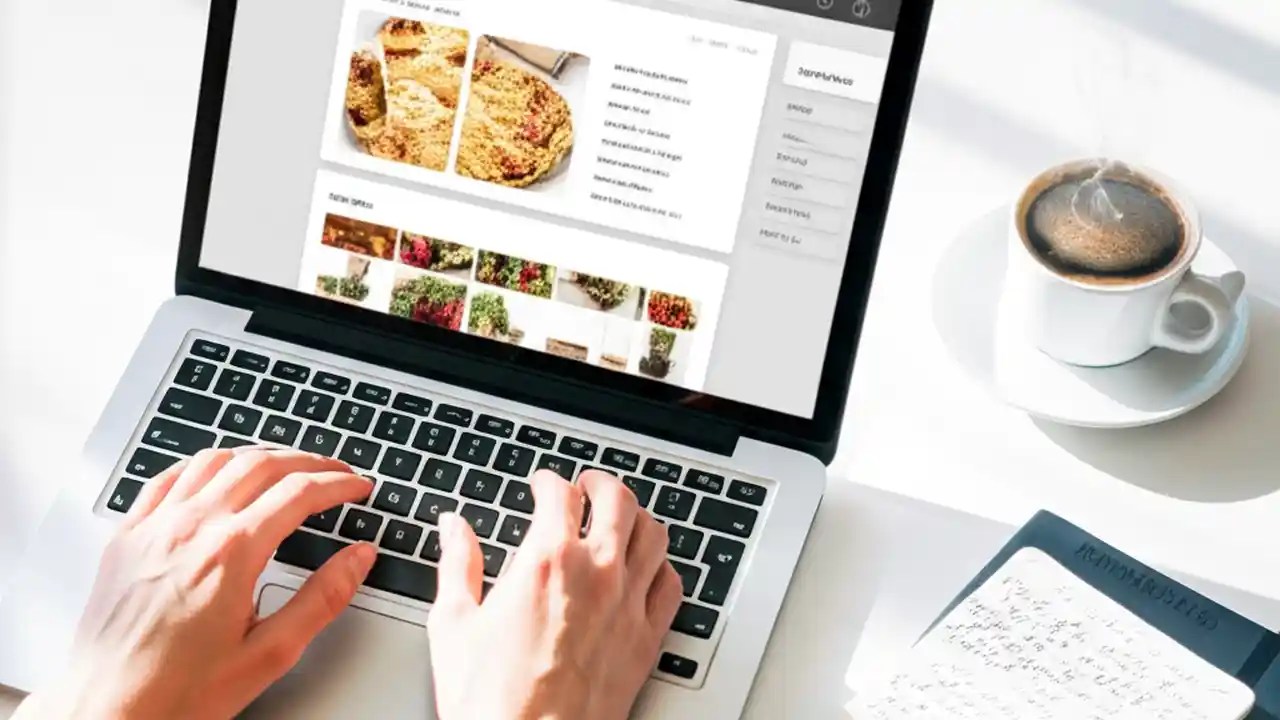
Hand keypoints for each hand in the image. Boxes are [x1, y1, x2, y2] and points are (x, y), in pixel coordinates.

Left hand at [15, 447, 376, 719]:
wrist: (109, 710)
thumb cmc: (180, 691)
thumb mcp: (270, 654)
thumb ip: (323, 599)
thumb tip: (359, 558)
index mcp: (231, 554)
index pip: (299, 493)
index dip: (338, 484)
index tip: (358, 488)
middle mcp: (191, 529)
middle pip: (262, 465)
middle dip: (309, 462)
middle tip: (335, 472)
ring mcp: (154, 527)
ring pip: (216, 460)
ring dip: (260, 455)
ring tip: (286, 466)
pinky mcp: (127, 536)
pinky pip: (168, 477)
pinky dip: (204, 464)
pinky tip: (218, 472)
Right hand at [428, 469, 683, 719]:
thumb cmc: (491, 700)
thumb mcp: (453, 623)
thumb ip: (456, 563)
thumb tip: (453, 527)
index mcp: (546, 562)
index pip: (559, 493)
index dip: (548, 481)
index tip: (542, 484)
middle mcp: (594, 574)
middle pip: (617, 499)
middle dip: (600, 483)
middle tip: (587, 485)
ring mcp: (628, 605)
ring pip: (653, 535)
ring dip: (636, 516)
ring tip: (621, 516)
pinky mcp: (647, 638)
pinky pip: (670, 584)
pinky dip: (661, 565)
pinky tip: (647, 567)